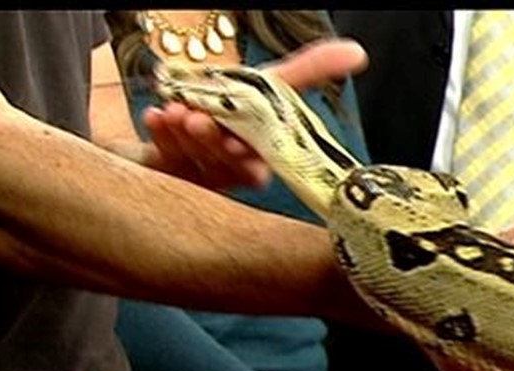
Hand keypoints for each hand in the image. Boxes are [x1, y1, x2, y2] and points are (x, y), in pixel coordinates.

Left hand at [141, 39, 368, 189]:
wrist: (188, 112)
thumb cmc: (236, 102)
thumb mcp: (272, 83)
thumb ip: (311, 69)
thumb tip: (359, 52)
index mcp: (262, 158)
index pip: (258, 165)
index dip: (247, 158)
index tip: (235, 144)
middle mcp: (233, 171)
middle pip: (221, 164)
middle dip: (211, 142)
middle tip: (196, 121)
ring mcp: (200, 174)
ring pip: (192, 161)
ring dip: (182, 135)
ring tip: (173, 111)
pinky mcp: (168, 173)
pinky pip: (162, 157)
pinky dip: (159, 134)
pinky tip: (154, 116)